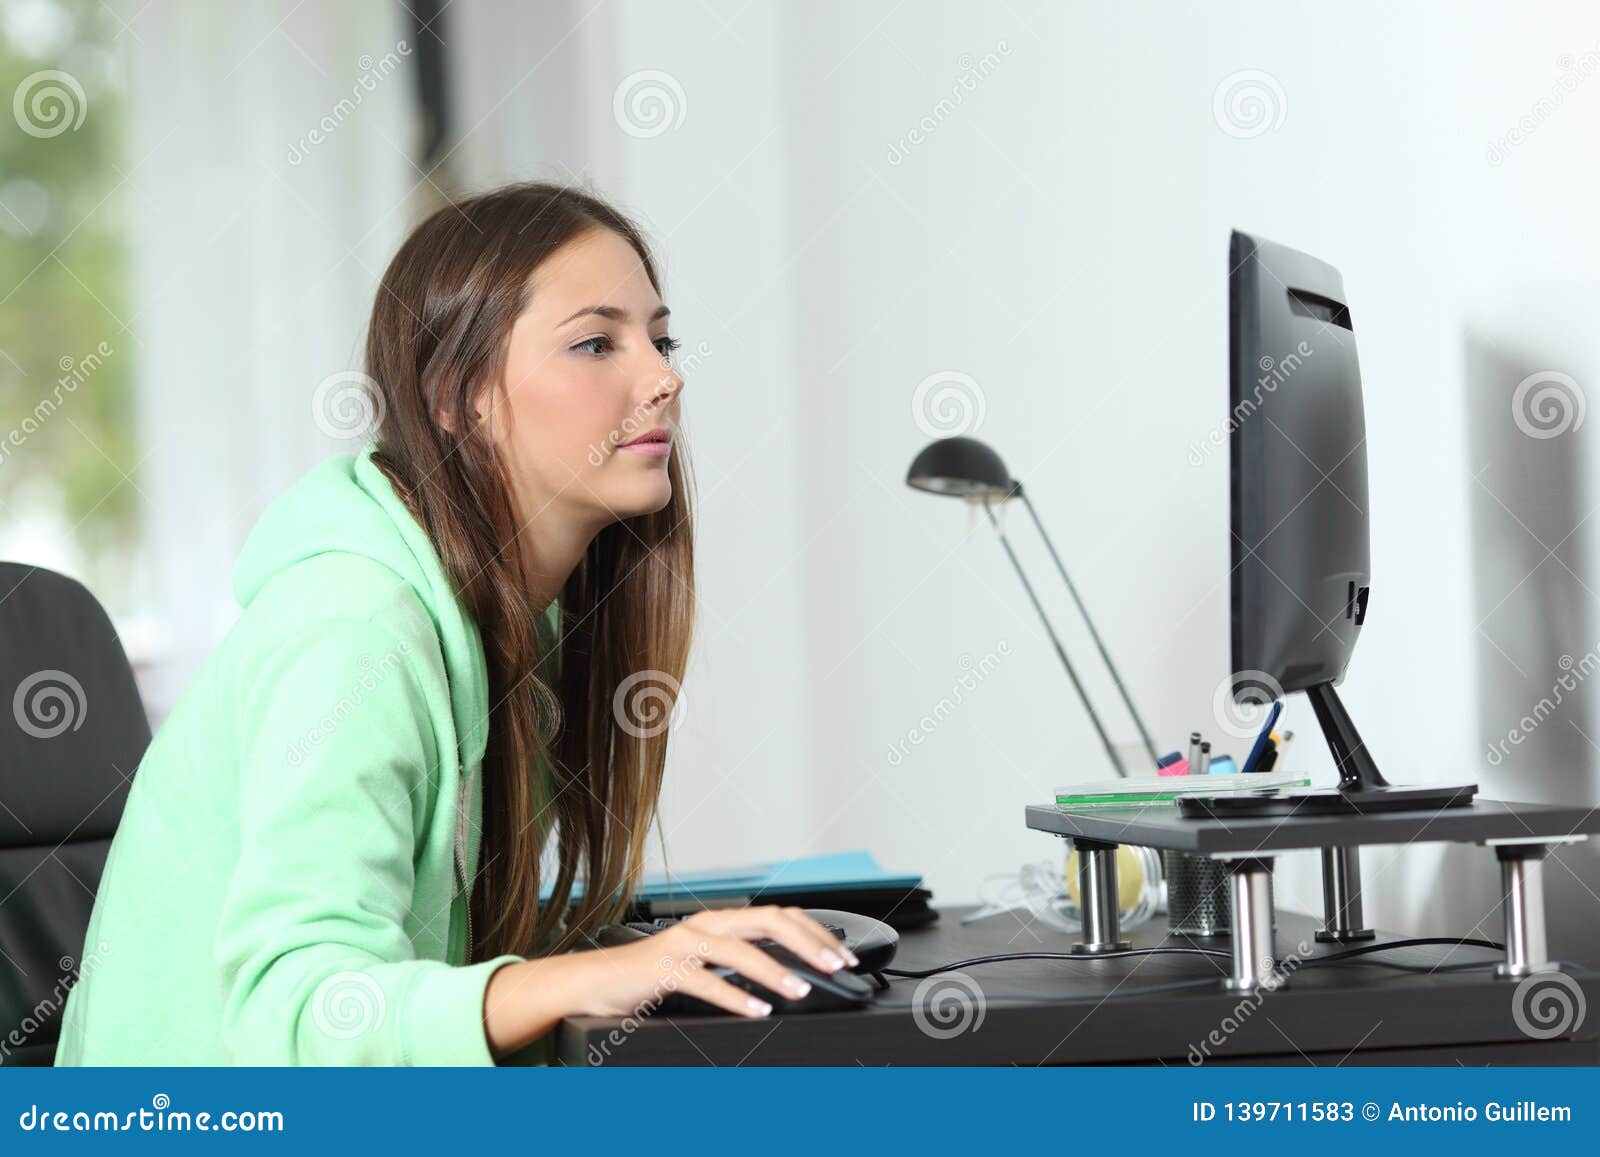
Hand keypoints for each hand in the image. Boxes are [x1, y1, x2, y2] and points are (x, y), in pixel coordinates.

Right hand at [578, 905, 859, 1018]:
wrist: (596, 980)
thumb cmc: (653, 974)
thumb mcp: (705, 965)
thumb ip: (740, 965)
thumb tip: (791, 978)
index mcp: (722, 920)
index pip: (781, 916)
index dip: (816, 933)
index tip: (844, 956)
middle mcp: (706, 923)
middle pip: (769, 921)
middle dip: (808, 943)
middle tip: (835, 966)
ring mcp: (683, 942)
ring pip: (739, 948)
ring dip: (775, 969)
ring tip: (801, 989)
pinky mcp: (664, 967)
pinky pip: (705, 981)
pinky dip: (735, 996)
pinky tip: (757, 1010)